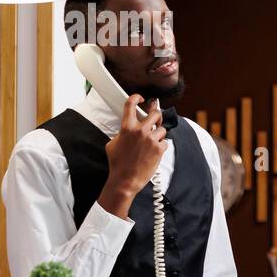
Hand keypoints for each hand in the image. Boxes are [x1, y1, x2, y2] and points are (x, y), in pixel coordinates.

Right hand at [98, 96, 166, 217]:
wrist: (125, 180)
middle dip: (156, 114)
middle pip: (155, 113)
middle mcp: (140, 131)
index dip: (136, 97)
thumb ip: (121, 132)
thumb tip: (128, 128)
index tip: (141, 98)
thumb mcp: (112, 143)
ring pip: (162, 128)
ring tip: (152, 141)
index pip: (130, 104)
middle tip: (155, 117)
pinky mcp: (159, 149)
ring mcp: (151, 139)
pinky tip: (154, 152)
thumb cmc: (117, 163)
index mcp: (126, 128)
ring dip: (159, 133)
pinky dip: (161, 145)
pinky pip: (165, 141)